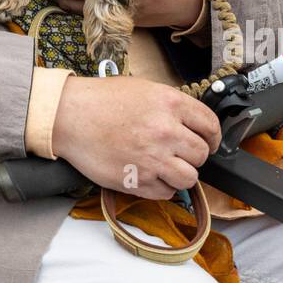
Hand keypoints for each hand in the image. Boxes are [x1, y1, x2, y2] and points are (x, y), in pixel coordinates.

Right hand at [51, 75, 221, 198]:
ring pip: (189, 178)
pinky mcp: (138, 180)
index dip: (212, 136)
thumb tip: (192, 124)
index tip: (208, 141)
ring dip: (180, 174)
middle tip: (179, 152)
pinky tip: (150, 174)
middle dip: (193, 155)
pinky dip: (162, 187)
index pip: (210, 125)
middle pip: (201, 154)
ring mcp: (152, 158)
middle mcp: (165, 131)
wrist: (70, 116)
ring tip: (165, 166)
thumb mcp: (143, 89)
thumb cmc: (101, 100)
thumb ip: (171, 105)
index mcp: (170, 103)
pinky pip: (166, 193)